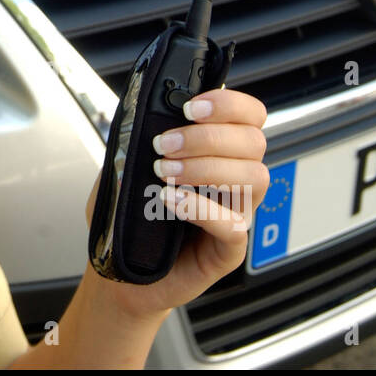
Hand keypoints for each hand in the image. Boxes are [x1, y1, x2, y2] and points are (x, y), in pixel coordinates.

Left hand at [84, 87, 269, 318]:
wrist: (121, 270)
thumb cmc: (129, 218)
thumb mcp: (126, 168)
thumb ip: (137, 140)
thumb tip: (142, 114)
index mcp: (218, 152)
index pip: (249, 116)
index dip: (229, 104)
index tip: (191, 108)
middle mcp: (235, 179)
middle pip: (253, 141)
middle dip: (206, 137)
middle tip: (165, 145)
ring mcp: (237, 213)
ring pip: (253, 177)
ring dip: (206, 168)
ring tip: (164, 173)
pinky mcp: (230, 248)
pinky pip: (234, 225)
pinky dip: (202, 208)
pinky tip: (170, 201)